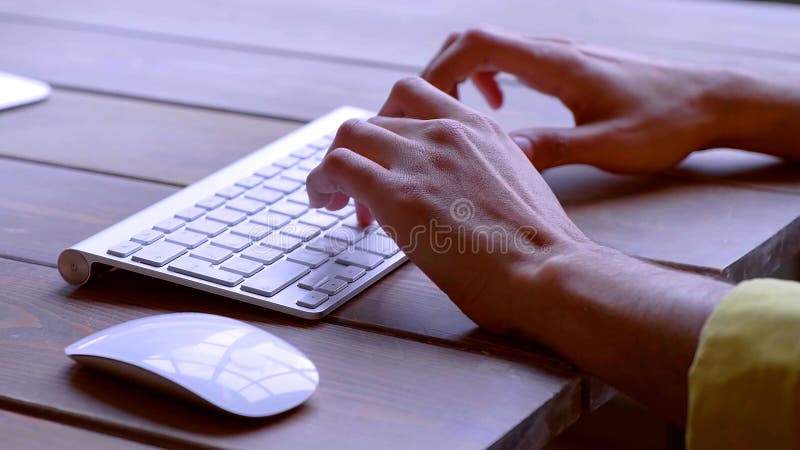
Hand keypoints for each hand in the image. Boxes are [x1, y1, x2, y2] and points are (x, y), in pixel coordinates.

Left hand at [306, 77, 587, 332]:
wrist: (551, 272)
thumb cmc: (541, 249)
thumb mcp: (515, 186)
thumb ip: (480, 174)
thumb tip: (454, 191)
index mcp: (479, 128)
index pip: (416, 97)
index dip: (390, 125)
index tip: (384, 157)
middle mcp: (447, 132)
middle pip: (377, 116)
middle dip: (360, 148)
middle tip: (355, 185)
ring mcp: (421, 159)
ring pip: (350, 133)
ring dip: (335, 163)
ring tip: (333, 197)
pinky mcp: (397, 195)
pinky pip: (337, 167)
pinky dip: (320, 181)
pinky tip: (323, 202)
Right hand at [422, 28, 731, 173]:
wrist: (708, 101)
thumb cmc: (665, 121)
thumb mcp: (607, 145)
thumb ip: (552, 148)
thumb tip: (499, 154)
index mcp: (555, 64)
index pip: (476, 45)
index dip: (440, 71)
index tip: (426, 106)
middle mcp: (551, 51)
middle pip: (472, 42)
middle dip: (439, 74)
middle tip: (429, 115)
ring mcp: (557, 56)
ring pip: (489, 50)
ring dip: (461, 78)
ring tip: (457, 116)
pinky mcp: (564, 66)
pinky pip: (510, 61)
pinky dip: (486, 80)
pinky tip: (496, 109)